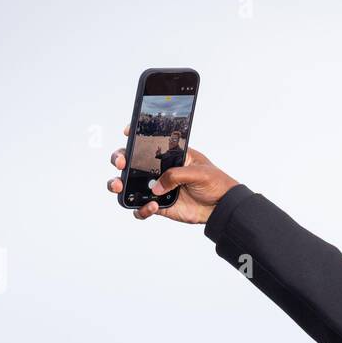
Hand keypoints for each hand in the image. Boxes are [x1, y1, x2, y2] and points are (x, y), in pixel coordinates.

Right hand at [105, 126, 239, 222]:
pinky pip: (141, 208)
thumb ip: (176, 175)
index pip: (148, 142)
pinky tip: (152, 206)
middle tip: (120, 163)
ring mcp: (157, 188)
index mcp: (170, 155)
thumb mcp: (198, 172)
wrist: (222, 207)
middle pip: (130, 163)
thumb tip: (155, 188)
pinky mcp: (159, 206)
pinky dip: (142, 209)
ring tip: (119, 186)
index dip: (134, 136)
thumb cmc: (215, 182)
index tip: (127, 133)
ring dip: (119, 185)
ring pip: (129, 186)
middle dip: (119, 159)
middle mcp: (159, 170)